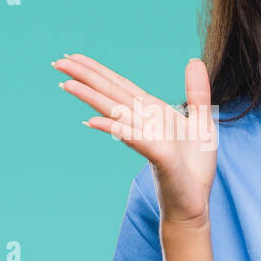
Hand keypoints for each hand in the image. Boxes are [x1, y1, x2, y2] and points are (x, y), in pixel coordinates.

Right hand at [53, 54, 217, 225]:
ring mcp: (147, 140)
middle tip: (57, 63)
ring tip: (65, 84)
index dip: (97, 71)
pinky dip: (115, 129)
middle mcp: (143, 123)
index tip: (73, 57)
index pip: (119, 86)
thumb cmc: (193, 167)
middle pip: (110, 95)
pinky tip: (93, 122)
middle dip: (85, 78)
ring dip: (91, 98)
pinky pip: (136, 139)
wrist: (193, 203)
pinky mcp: (159, 157)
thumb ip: (197, 93)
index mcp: (151, 112)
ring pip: (115, 113)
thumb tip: (193, 60)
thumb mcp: (202, 123)